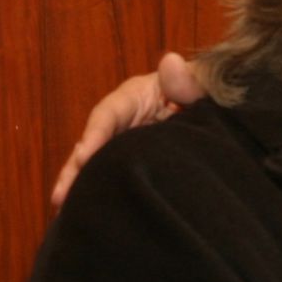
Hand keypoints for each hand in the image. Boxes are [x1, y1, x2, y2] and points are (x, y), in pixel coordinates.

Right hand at [50, 52, 204, 206]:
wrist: (221, 110)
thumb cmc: (208, 89)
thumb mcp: (203, 81)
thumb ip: (190, 78)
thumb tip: (169, 63)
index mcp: (136, 97)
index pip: (109, 114)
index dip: (94, 135)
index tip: (82, 156)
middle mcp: (123, 122)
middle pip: (94, 144)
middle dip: (76, 169)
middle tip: (60, 196)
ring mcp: (126, 144)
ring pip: (98, 165)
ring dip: (82, 186)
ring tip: (65, 212)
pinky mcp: (133, 164)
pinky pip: (115, 178)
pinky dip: (102, 195)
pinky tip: (88, 218)